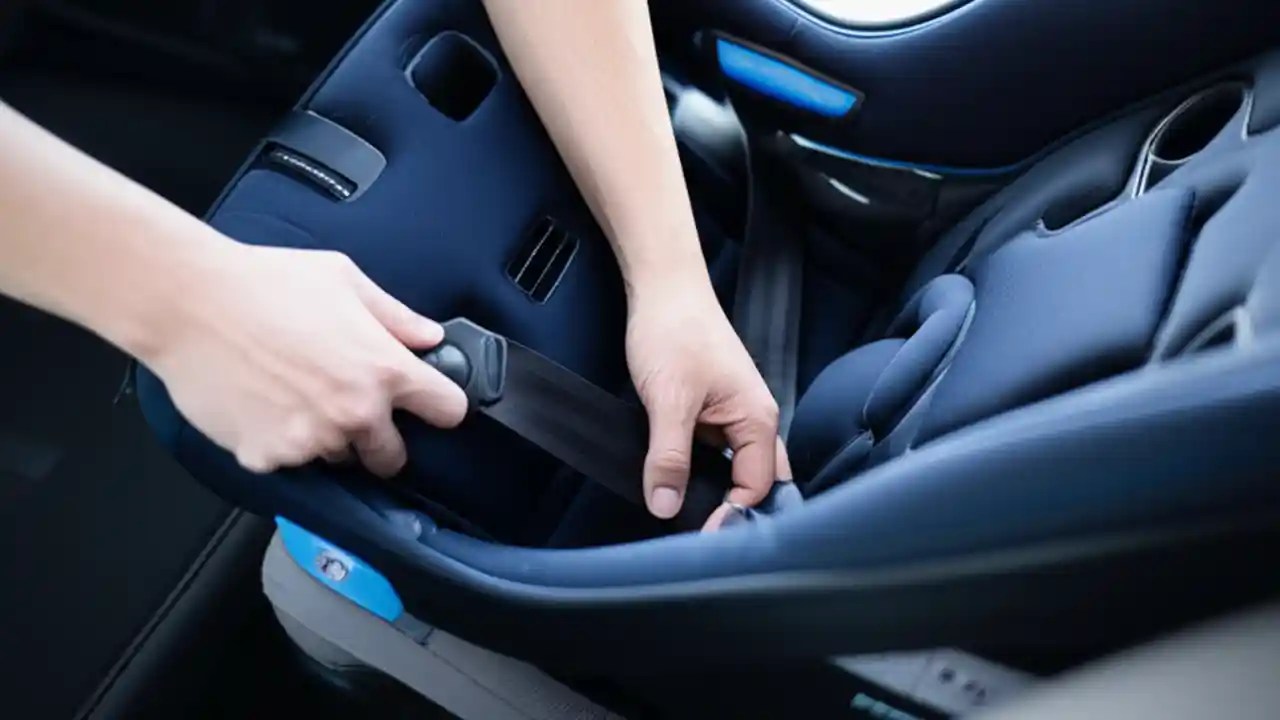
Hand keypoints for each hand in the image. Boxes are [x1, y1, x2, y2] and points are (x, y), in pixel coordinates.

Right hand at [140, 243, 466, 476]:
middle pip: (393, 457)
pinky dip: (277, 443)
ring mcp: (310, 441)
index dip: (440, 407)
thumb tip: (429, 336)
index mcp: (383, 369)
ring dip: (326, 440)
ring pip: (336, 460)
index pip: (448, 410)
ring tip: (293, 395)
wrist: (187, 302)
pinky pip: (286, 462)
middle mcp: (354, 413)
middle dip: (380, 441)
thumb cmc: (262, 282)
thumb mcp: (344, 280)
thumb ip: (395, 317)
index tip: (427, 405)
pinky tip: (261, 405)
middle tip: (349, 410)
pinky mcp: (267, 457)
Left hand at [625, 283, 791, 527]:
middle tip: (702, 537)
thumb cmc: (674, 331)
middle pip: (758, 482)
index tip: (702, 538)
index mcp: (758, 418)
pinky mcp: (714, 409)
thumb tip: (666, 505)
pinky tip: (679, 480)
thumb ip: (669, 457)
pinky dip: (702, 470)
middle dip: (737, 511)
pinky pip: (717, 451)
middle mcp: (755, 419)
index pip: (758, 487)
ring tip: (688, 513)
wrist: (663, 289)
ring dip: (717, 490)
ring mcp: (735, 414)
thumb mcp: (667, 401)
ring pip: (736, 468)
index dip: (732, 516)